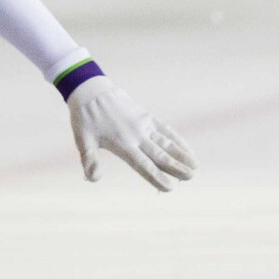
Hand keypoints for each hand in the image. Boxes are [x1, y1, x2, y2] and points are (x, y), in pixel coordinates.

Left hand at [68, 75, 195, 190]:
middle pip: (161, 155)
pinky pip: (166, 129)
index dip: (157, 177)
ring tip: (195, 166)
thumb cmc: (85, 118)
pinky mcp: (147, 116)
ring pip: (167, 142)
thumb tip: (93, 179)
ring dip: (182, 154)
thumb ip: (90, 161)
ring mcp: (144, 124)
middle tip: (191, 177)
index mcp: (122, 144)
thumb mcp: (83, 141)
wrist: (91, 90)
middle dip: (176, 167)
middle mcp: (137, 135)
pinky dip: (178, 139)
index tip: (170, 188)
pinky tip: (187, 148)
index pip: (144, 165)